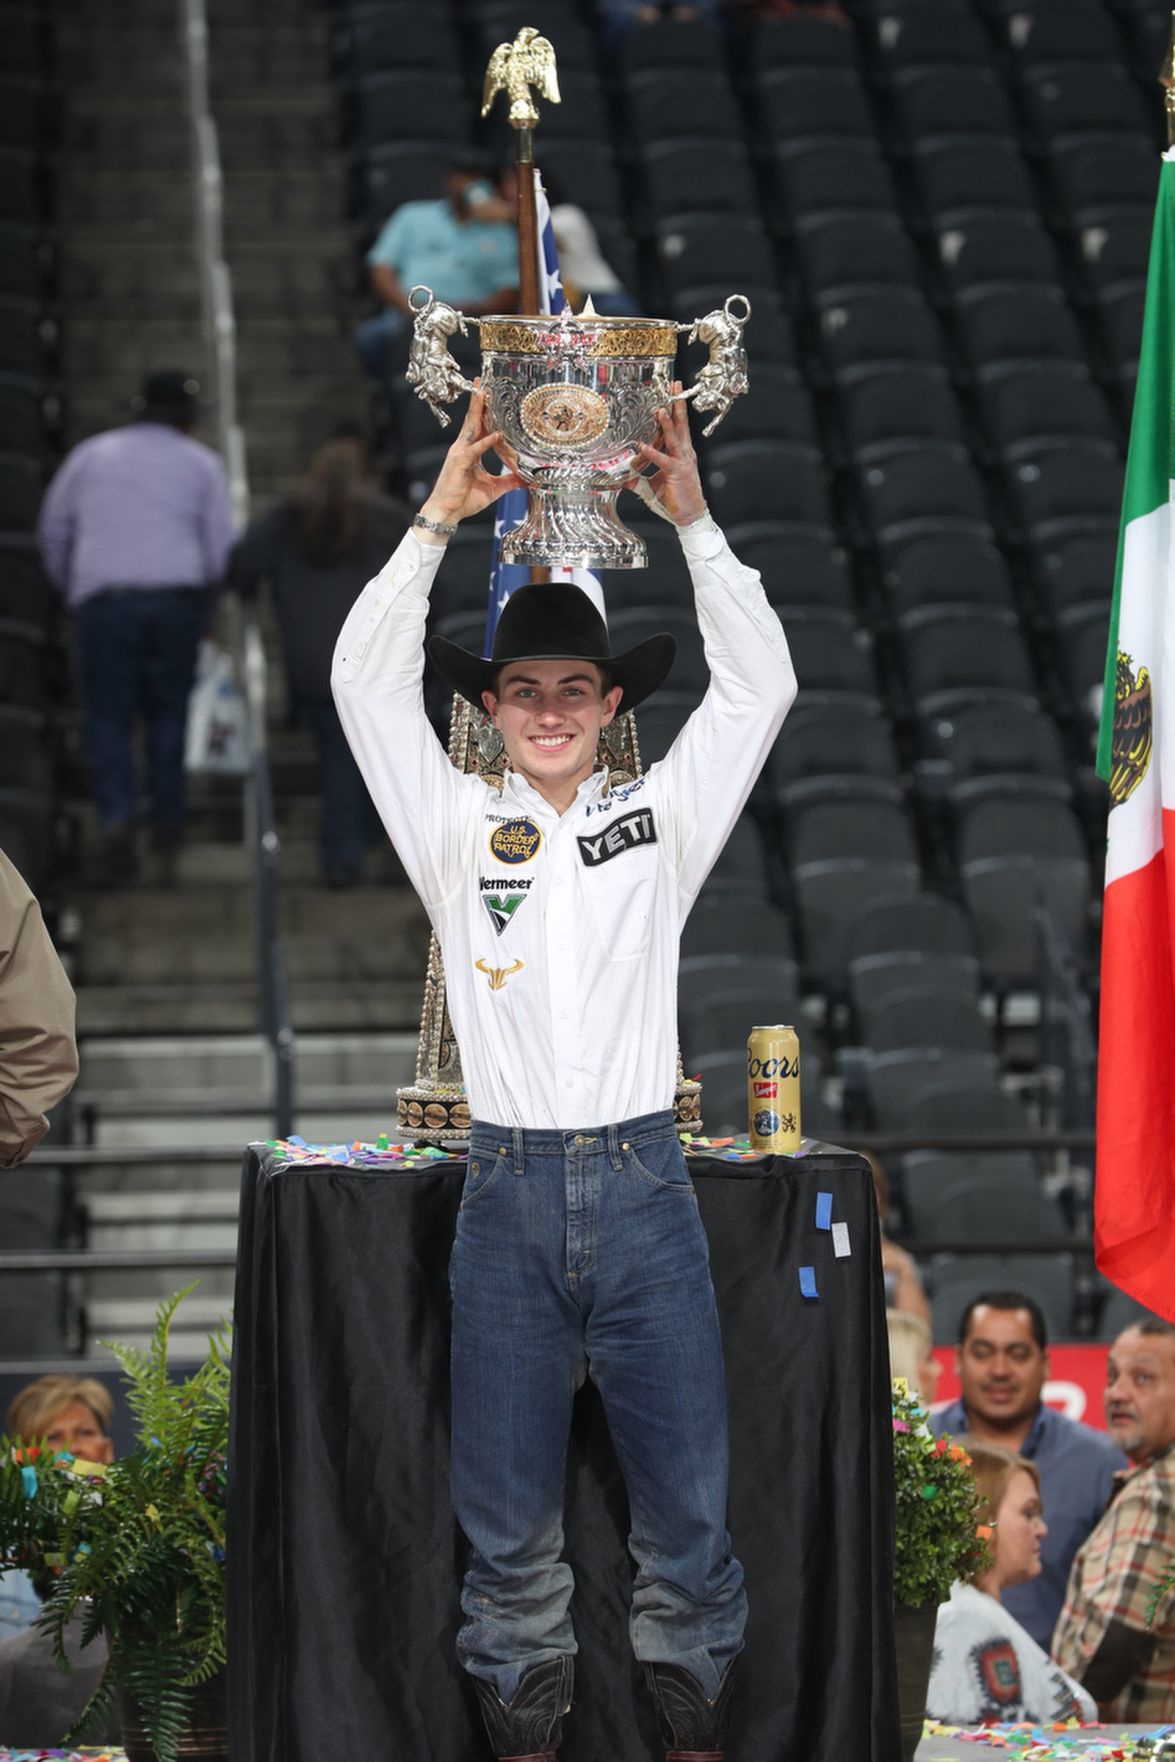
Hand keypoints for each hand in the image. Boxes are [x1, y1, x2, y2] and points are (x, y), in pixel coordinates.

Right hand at [420, 389, 524, 528]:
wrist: (446, 513)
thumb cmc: (464, 500)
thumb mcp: (494, 488)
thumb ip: (510, 480)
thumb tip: (528, 479)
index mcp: (470, 451)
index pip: (479, 426)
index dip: (485, 411)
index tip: (491, 394)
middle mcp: (464, 448)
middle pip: (473, 419)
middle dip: (478, 400)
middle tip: (484, 381)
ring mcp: (460, 454)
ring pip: (471, 427)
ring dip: (478, 410)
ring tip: (484, 393)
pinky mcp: (459, 463)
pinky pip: (475, 451)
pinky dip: (486, 443)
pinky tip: (497, 436)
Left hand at [629, 385, 706, 526]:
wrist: (690, 516)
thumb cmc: (675, 499)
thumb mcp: (652, 487)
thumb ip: (637, 480)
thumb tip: (621, 478)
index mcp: (680, 453)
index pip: (677, 427)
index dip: (674, 409)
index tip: (670, 393)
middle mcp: (684, 453)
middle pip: (681, 424)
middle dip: (677, 404)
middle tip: (675, 385)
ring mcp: (682, 462)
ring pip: (675, 437)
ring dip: (667, 423)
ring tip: (660, 408)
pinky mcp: (677, 473)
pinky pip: (663, 460)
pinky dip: (652, 452)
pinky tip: (642, 445)